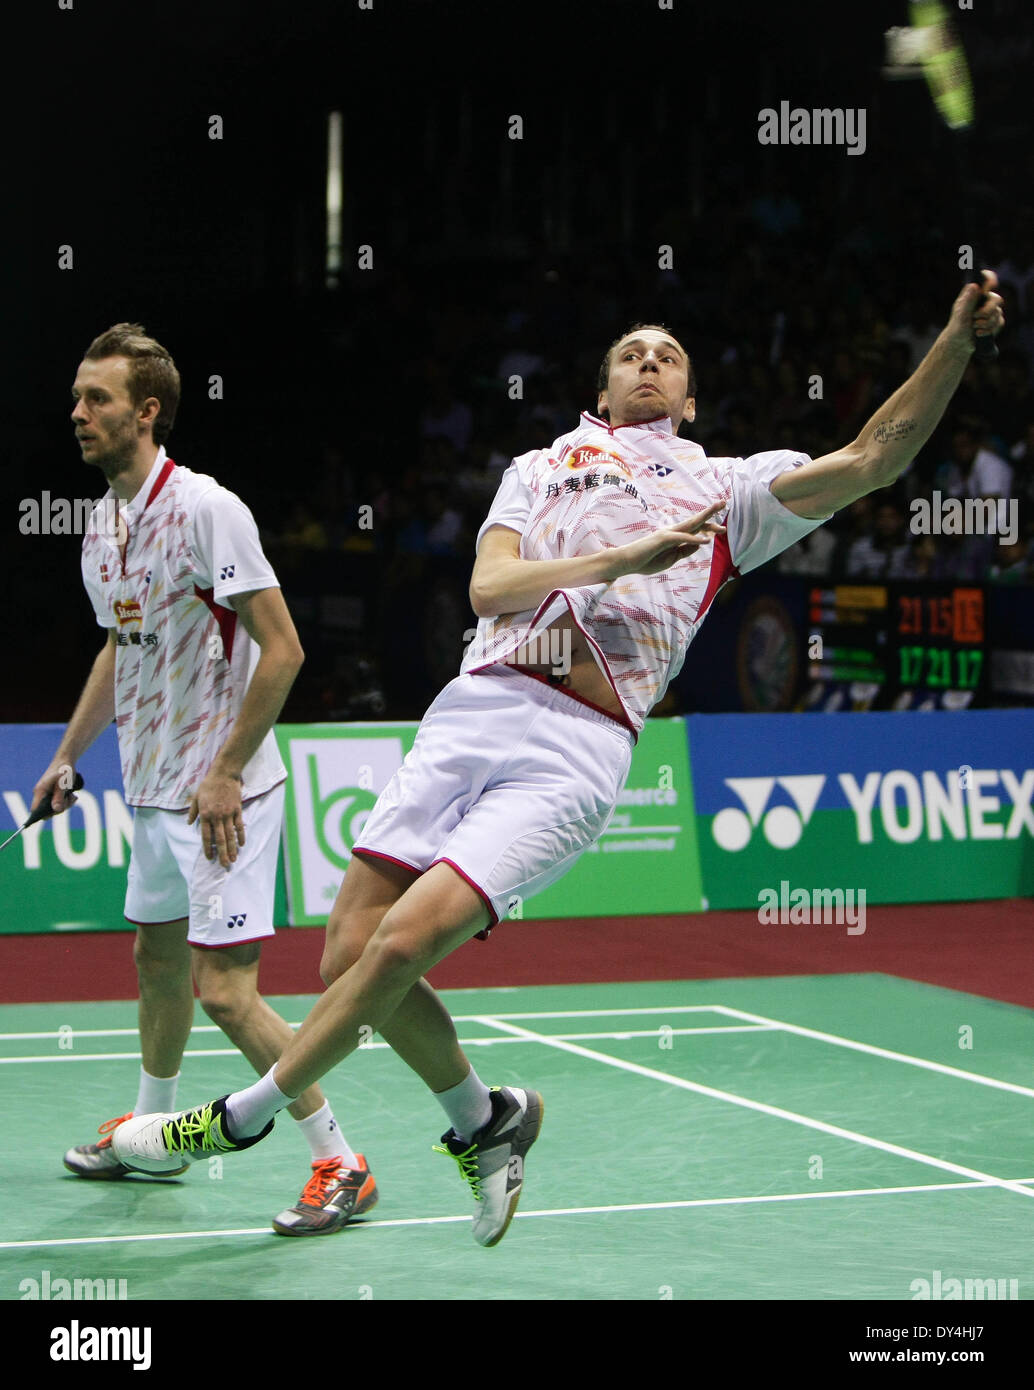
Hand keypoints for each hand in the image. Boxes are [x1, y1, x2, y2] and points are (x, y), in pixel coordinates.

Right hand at [30, 762, 80, 818]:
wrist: (66, 761)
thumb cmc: (64, 770)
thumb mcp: (63, 784)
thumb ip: (59, 797)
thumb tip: (56, 810)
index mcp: (40, 791)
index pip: (35, 809)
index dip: (40, 816)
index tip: (52, 814)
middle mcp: (42, 795)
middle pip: (47, 812)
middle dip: (60, 809)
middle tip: (69, 800)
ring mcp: (47, 795)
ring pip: (55, 809)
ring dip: (66, 805)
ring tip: (72, 796)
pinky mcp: (53, 795)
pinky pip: (59, 804)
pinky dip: (67, 802)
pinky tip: (72, 796)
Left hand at [188, 769, 244, 867]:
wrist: (224, 774)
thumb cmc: (208, 785)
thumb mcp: (196, 797)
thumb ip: (193, 811)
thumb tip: (189, 823)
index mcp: (205, 815)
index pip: (206, 836)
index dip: (208, 848)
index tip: (210, 858)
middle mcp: (217, 817)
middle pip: (220, 839)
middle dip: (222, 854)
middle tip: (225, 865)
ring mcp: (228, 814)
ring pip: (230, 835)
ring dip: (232, 848)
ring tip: (234, 859)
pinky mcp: (237, 810)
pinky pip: (239, 826)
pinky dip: (241, 836)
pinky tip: (242, 844)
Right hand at [611, 502, 726, 577]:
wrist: (627, 562)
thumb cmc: (646, 560)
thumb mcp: (671, 558)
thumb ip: (685, 550)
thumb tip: (700, 543)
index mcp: (675, 536)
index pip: (695, 529)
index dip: (709, 527)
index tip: (722, 528)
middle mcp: (673, 531)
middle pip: (695, 521)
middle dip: (710, 512)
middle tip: (724, 503)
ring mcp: (668, 534)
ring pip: (690, 523)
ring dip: (705, 517)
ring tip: (718, 509)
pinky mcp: (663, 539)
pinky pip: (682, 538)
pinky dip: (694, 538)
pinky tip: (706, 540)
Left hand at [946, 269, 1003, 352]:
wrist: (960, 344)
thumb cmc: (957, 327)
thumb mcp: (961, 315)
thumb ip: (968, 301)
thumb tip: (974, 285)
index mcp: (974, 294)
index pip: (986, 279)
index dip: (991, 279)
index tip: (991, 286)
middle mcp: (984, 300)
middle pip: (996, 299)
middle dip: (987, 310)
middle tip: (975, 317)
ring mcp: (991, 310)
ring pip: (998, 313)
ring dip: (986, 323)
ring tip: (974, 327)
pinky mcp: (996, 321)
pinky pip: (1000, 323)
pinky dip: (989, 330)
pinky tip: (979, 333)